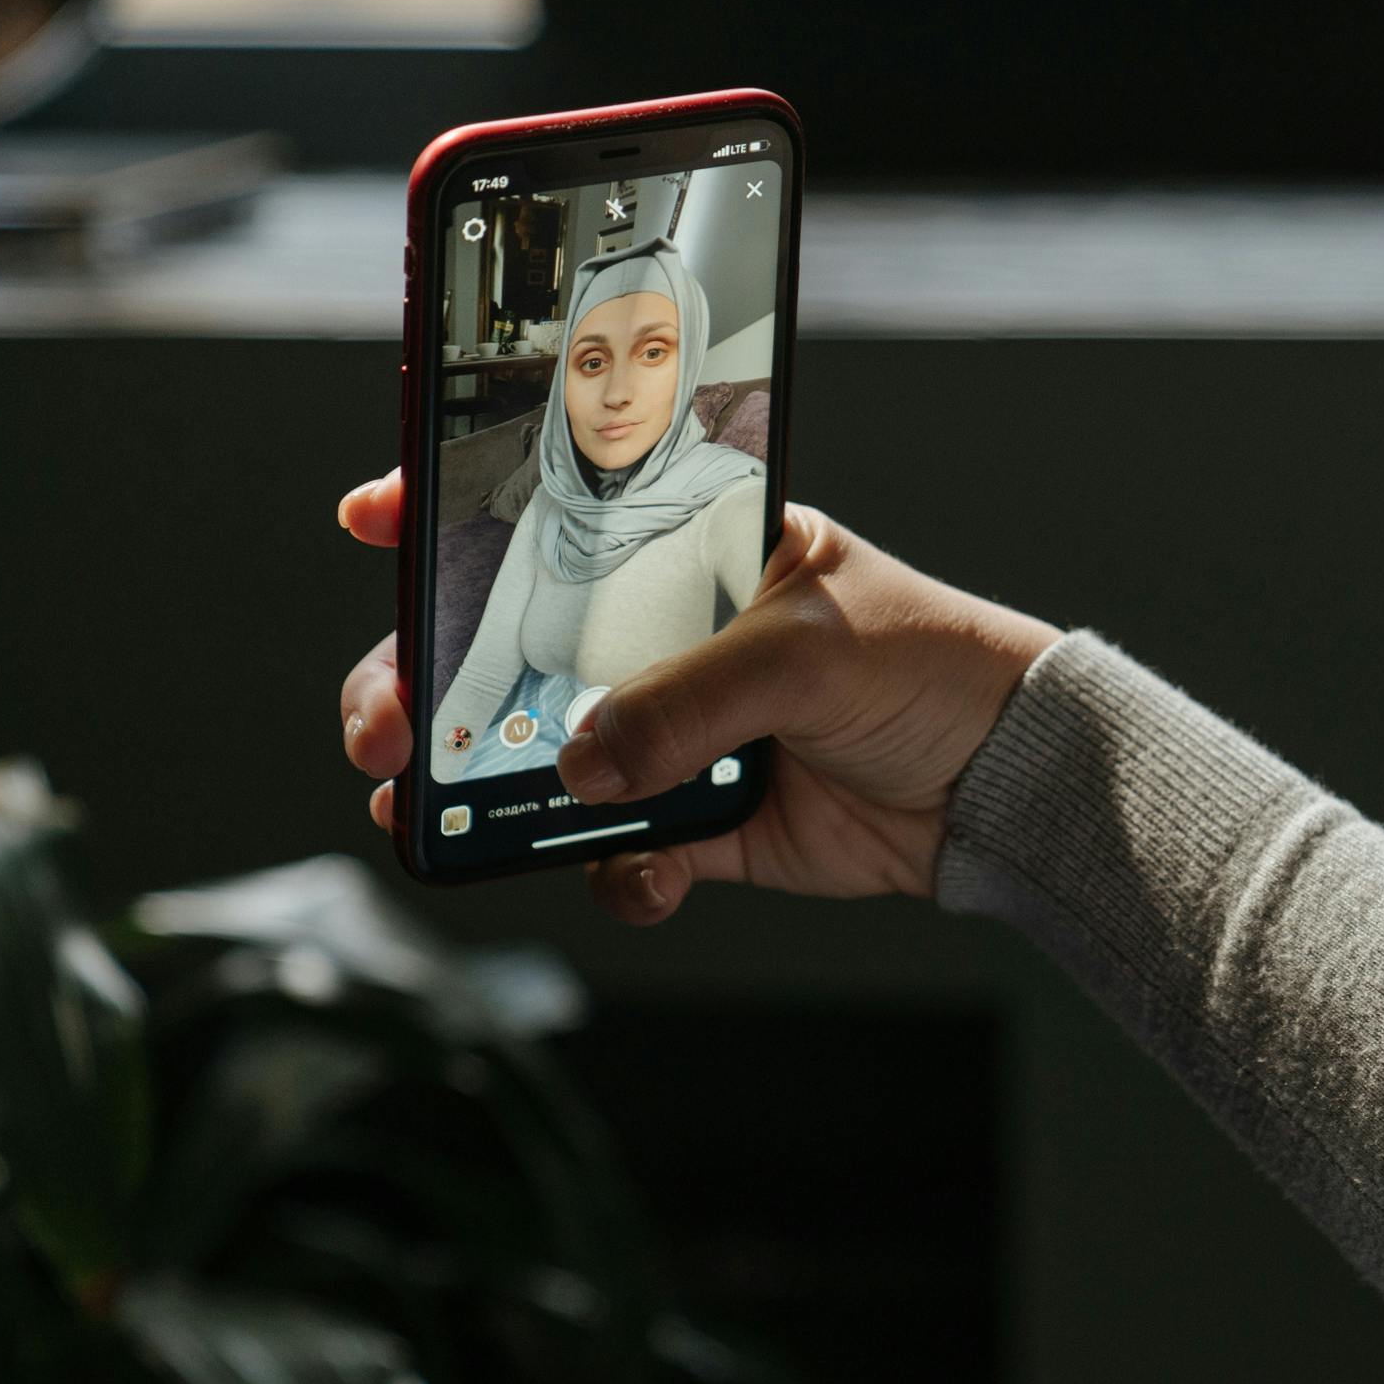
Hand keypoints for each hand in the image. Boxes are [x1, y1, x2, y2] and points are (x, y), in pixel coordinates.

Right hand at [334, 471, 1058, 923]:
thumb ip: (688, 702)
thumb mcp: (804, 651)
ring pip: (543, 764)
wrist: (1008, 779)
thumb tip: (581, 768)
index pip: (553, 506)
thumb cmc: (929, 664)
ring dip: (485, 800)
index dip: (453, 504)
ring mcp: (677, 731)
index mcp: (690, 549)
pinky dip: (617, 875)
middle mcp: (665, 636)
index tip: (375, 519)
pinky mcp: (704, 822)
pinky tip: (646, 879)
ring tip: (436, 823)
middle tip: (380, 734)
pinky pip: (621, 854)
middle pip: (508, 654)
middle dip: (424, 691)